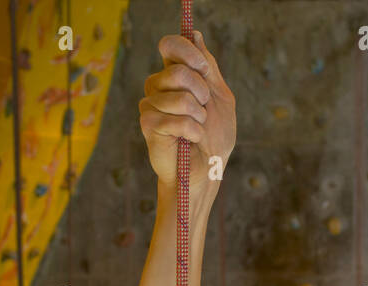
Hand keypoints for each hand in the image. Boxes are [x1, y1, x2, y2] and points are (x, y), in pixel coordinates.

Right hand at [138, 32, 235, 192]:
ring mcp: (150, 105)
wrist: (208, 169)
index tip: (204, 69)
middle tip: (204, 111)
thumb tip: (195, 35)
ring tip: (198, 129)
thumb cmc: (214, 136)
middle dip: (201, 93)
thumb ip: (208, 67)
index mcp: (175, 75)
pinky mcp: (148, 125)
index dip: (187, 53)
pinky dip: (192, 132)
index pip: (170, 45)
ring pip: (179, 98)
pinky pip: (175, 120)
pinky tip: (191, 140)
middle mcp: (158, 86)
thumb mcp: (220, 96)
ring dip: (199, 116)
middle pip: (177, 72)